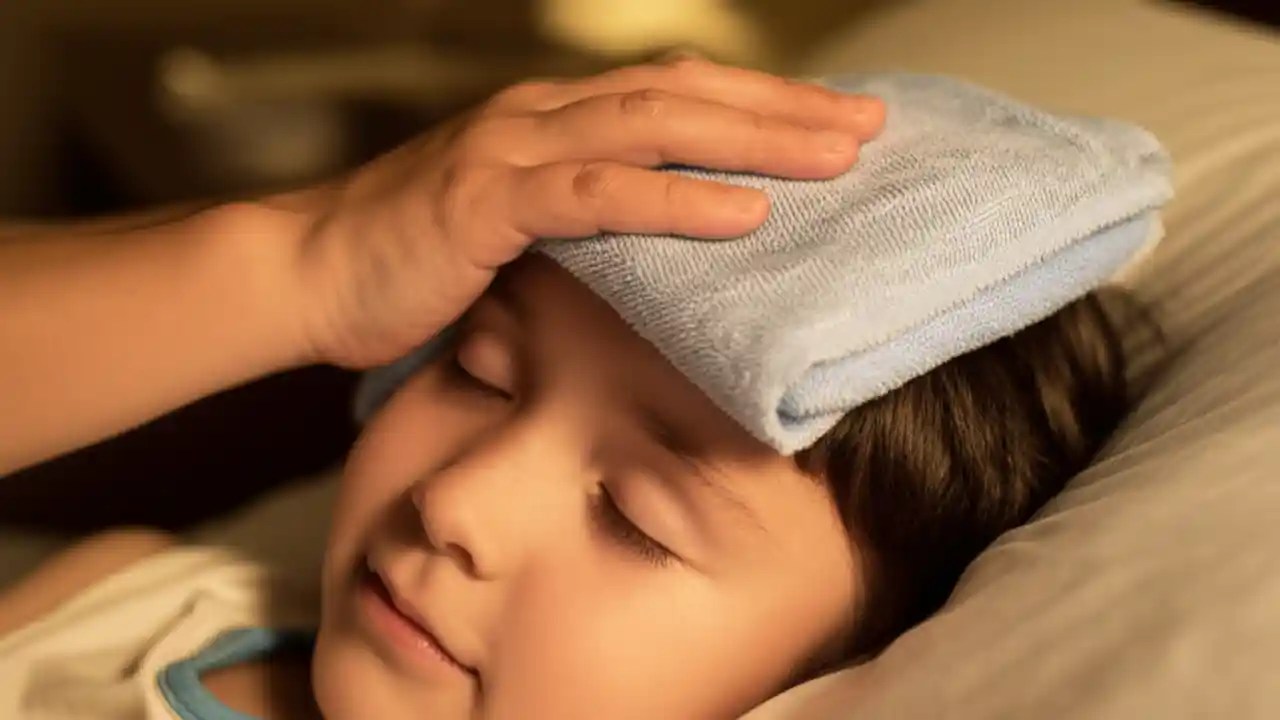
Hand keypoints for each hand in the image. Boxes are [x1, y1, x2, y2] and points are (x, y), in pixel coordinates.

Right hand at [285, 56, 884, 368]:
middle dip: (781, 109)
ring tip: (835, 157)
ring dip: (752, 139)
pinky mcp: (488, 200)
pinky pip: (599, 194)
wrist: (306, 274)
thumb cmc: (410, 261)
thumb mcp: (510, 228)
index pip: (672, 94)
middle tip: (867, 127)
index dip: (757, 102)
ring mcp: (512, 150)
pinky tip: (744, 213)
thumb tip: (656, 250)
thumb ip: (579, 220)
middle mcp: (538, 116)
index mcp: (549, 120)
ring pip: (654, 127)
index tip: (832, 123)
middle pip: (682, 94)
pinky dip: (677, 200)